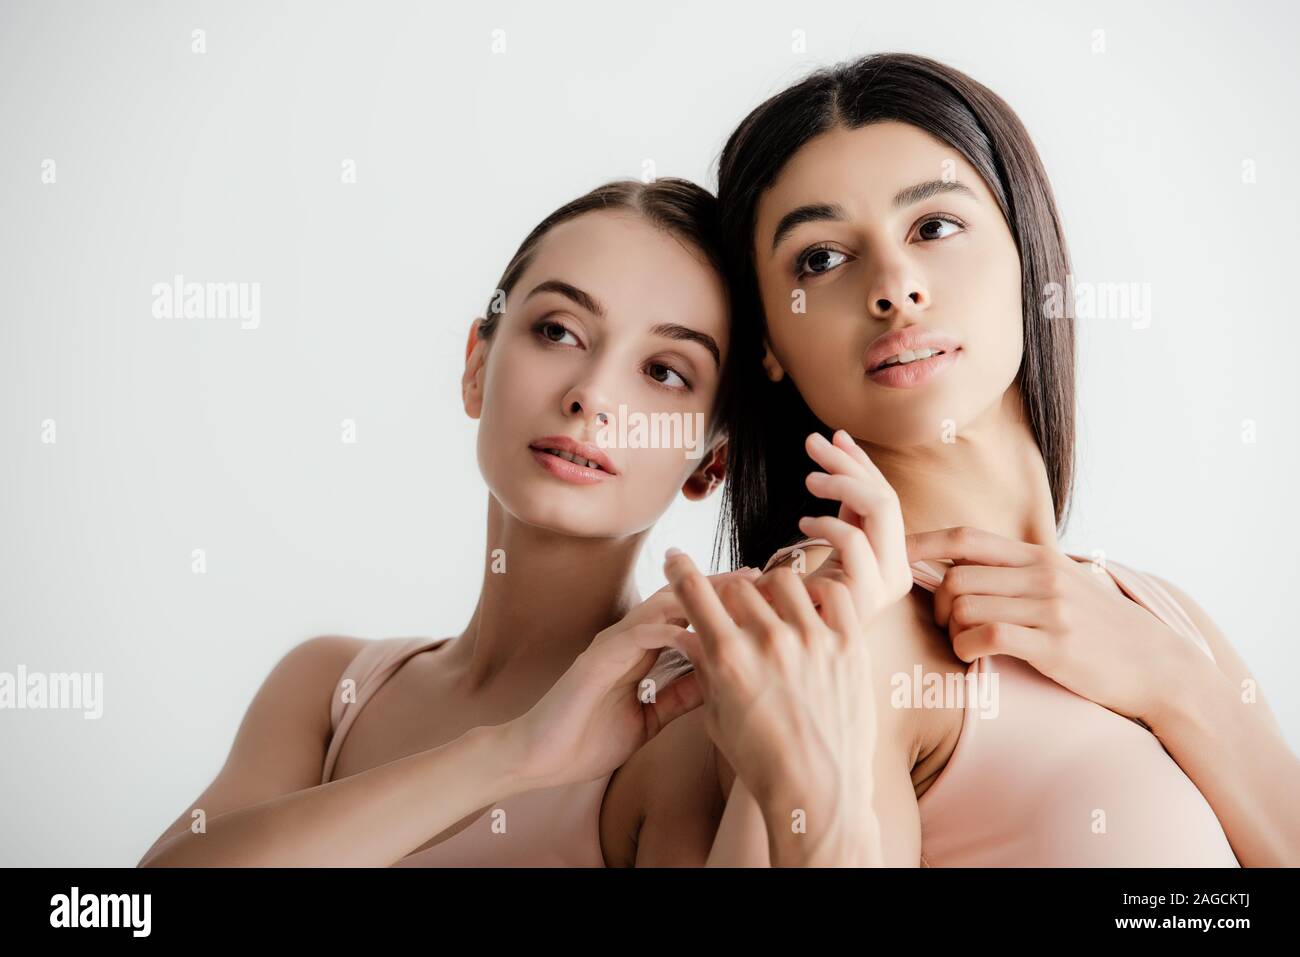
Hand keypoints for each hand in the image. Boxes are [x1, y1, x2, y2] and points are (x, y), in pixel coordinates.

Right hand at [507, 568, 760, 790]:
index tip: (761, 597)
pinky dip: (667, 631)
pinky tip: (695, 632)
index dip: (723, 603)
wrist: (538, 760)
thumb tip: (718, 680)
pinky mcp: (597, 660)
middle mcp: (627, 639)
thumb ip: (680, 696)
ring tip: (735, 590)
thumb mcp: (650, 718)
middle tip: (758, 576)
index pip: (688, 614)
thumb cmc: (586, 741)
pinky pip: (637, 637)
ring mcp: (611, 646)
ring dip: (699, 596)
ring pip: (661, 607)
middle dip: (719, 587)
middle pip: (680, 599)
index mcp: (640, 651)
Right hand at [663, 548, 881, 865]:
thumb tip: (690, 635)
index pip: (695, 592)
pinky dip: (818, 592)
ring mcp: (812, 640)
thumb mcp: (715, 716)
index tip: (676, 559)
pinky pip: (833, 593)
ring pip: (784, 579)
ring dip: (772, 588)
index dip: (680, 570)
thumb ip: (704, 669)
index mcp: (728, 658)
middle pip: (739, 584)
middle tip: (735, 603)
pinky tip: (811, 609)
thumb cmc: (762, 763)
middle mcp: (768, 641)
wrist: (818, 794)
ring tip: (775, 607)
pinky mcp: (849, 646)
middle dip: (731, 592)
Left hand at [795, 430, 911, 621]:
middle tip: (812, 443)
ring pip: (881, 510)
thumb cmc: (805, 597)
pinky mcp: (866, 596)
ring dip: (842, 483)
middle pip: (886, 498)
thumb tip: (836, 440)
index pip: (887, 496)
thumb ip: (841, 499)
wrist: (792, 650)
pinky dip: (829, 521)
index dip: (861, 462)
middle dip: (849, 464)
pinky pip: (856, 540)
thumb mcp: (831, 539)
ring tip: (808, 480)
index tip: (834, 436)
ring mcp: (886, 585)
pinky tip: (805, 521)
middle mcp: (897, 571)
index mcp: (893, 557)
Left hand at [907, 525, 1195, 724]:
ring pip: (964, 606)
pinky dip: (966, 647)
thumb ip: (1018, 573)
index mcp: (1038, 557)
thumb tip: (964, 566)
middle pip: (955, 577)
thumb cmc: (1101, 629)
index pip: (965, 538)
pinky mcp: (1055, 644)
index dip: (922, 543)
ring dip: (949, 630)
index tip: (892, 554)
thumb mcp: (1063, 586)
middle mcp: (1041, 575)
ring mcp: (1049, 608)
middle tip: (942, 624)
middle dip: (934, 603)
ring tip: (961, 644)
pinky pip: (987, 636)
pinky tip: (973, 656)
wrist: (1159, 665)